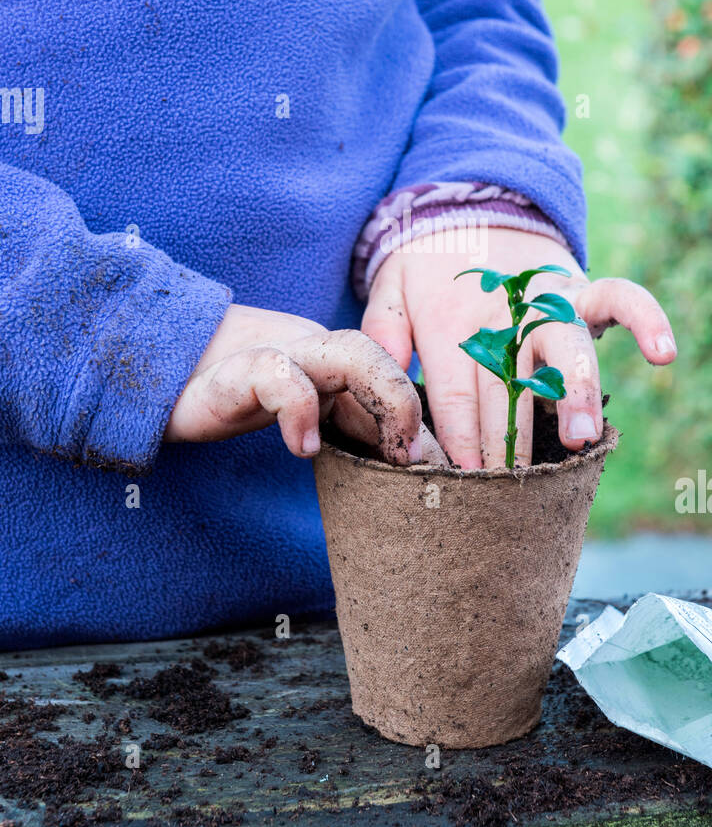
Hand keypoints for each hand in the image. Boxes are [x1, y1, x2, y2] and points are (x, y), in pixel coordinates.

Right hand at [165, 304, 423, 463]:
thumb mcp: (302, 420)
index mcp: (331, 363)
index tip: (445, 475)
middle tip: (419, 460)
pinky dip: (300, 409)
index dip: (420, 425)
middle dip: (409, 400)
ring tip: (393, 453)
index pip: (389, 380)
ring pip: (348, 351)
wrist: (152, 374)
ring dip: (383, 396)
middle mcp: (312, 352)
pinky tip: (303, 449)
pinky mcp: (236, 373)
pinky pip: (279, 374)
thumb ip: (351, 436)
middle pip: (377, 351)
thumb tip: (417, 470)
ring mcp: (277, 356)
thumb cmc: (234, 397)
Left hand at [359, 228, 676, 468]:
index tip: (464, 479)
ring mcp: (544, 299)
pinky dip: (645, 318)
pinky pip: (618, 296)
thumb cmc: (427, 265)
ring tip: (580, 438)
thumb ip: (383, 329)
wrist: (468, 207)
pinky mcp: (580, 286)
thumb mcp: (390, 286)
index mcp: (450, 318)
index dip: (460, 438)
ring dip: (574, 393)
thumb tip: (388, 372)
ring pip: (564, 349)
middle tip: (512, 484)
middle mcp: (502, 312)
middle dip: (510, 437)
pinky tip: (663, 354)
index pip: (455, 391)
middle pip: (508, 383)